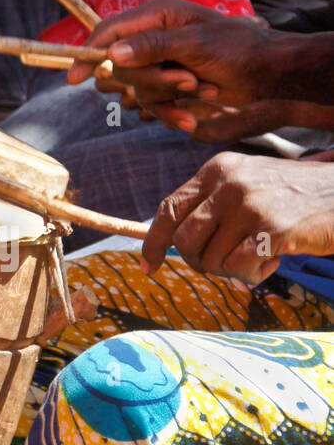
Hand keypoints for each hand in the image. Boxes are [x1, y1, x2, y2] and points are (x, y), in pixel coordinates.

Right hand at [69, 0, 275, 124]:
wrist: (264, 72)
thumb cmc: (236, 49)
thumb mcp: (194, 44)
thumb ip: (151, 46)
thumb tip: (112, 54)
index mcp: (156, 14)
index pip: (108, 32)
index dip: (89, 53)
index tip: (74, 78)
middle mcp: (151, 36)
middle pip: (121, 67)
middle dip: (152, 81)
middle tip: (186, 82)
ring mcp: (159, 61)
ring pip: (136, 89)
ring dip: (167, 99)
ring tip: (200, 91)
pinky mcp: (167, 83)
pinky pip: (151, 103)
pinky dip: (170, 112)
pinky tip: (190, 118)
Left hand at [142, 152, 333, 284]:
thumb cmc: (296, 195)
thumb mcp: (249, 183)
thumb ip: (214, 205)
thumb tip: (176, 242)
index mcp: (218, 168)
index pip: (169, 208)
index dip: (153, 242)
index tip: (148, 266)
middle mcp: (229, 182)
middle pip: (185, 241)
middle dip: (200, 262)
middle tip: (227, 263)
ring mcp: (250, 205)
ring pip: (211, 260)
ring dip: (233, 270)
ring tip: (262, 255)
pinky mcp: (272, 230)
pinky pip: (238, 269)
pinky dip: (253, 275)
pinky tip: (273, 261)